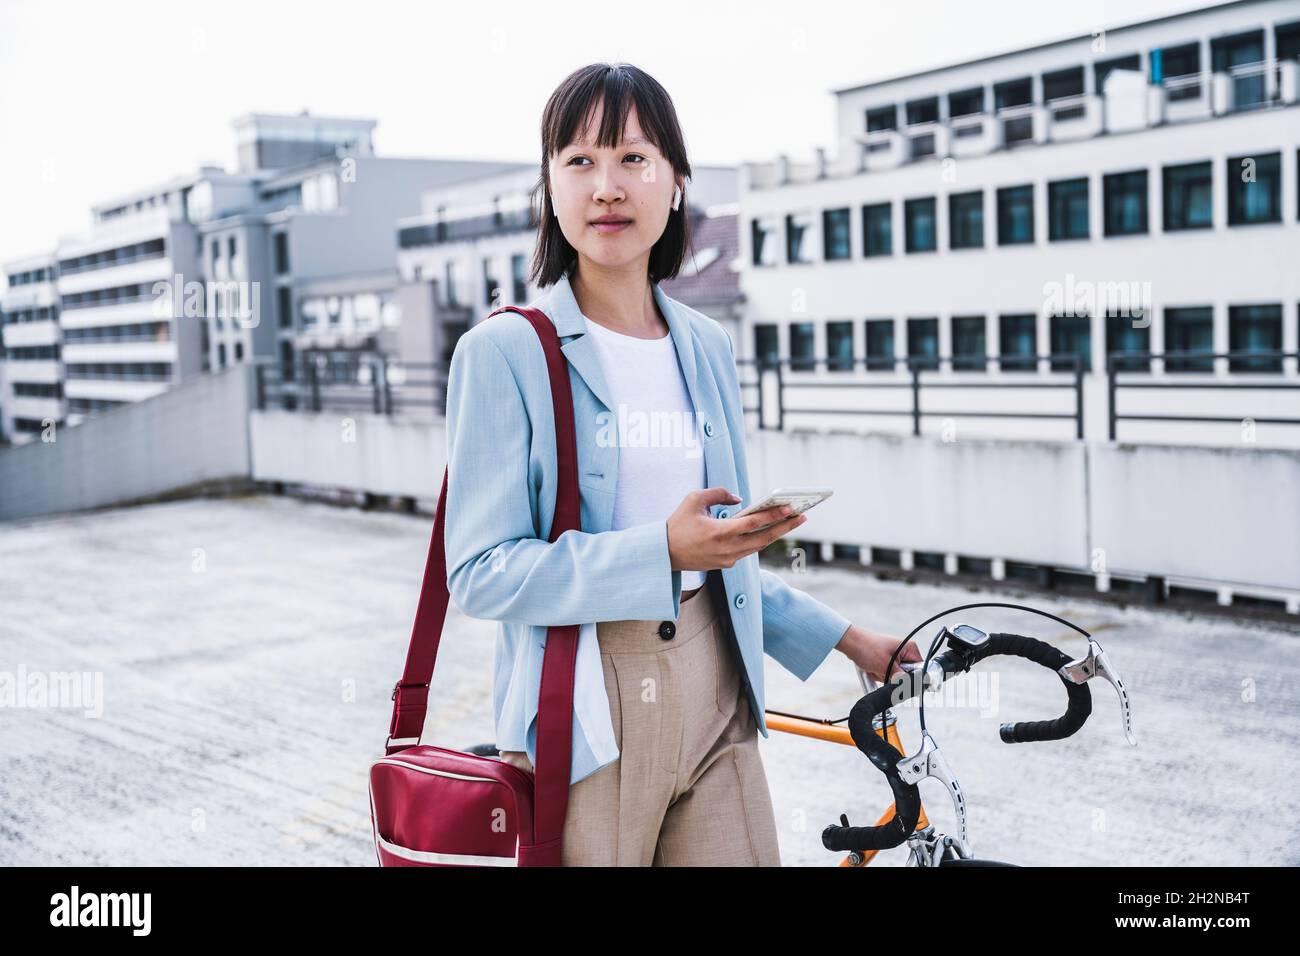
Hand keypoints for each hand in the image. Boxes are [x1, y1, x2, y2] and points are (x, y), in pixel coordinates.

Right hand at [666, 486, 807, 571]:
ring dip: (776, 533)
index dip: (774, 515)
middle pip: (764, 538)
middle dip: (785, 526)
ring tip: (792, 521)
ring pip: (759, 545)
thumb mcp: (694, 499)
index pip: (754, 523)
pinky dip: (761, 539)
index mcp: (719, 532)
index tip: (791, 508)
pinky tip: (771, 529)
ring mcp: (728, 559)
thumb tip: (739, 499)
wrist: (664, 553)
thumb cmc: (677, 524)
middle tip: (803, 515)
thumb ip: (718, 493)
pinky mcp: (726, 564)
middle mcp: (727, 549)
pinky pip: (749, 550)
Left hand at [834, 624, 921, 683]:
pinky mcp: (888, 661)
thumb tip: (911, 688)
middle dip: (893, 678)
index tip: (899, 681)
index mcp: (910, 648)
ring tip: (875, 668)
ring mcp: (896, 657)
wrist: (850, 643)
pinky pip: (888, 675)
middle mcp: (905, 652)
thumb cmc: (867, 648)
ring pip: (896, 677)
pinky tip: (872, 669)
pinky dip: (879, 675)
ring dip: (884, 677)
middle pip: (907, 675)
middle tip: (882, 671)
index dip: (911, 679)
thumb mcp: (885, 666)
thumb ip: (900, 678)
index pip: (920, 670)